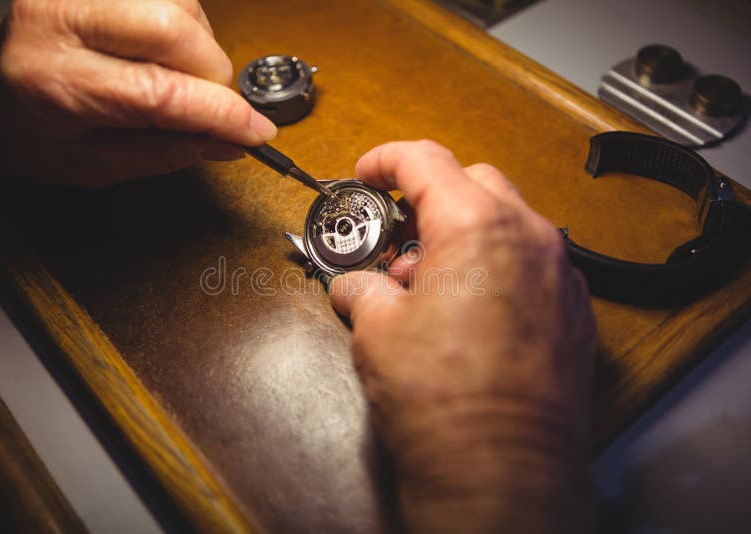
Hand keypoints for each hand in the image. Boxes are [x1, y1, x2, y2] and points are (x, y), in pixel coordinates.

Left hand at [0, 0, 275, 185]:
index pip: (161, 91)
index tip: (256, 134)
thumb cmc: (19, 128)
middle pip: (177, 29)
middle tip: (211, 110)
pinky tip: (163, 53)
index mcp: (51, 76)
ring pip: (182, 5)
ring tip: (175, 81)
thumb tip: (228, 143)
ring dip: (199, 50)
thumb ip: (163, 153)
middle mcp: (59, 15)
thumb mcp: (89, 164)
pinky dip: (185, 27)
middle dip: (213, 77)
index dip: (222, 114)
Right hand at [330, 140, 596, 532]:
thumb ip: (362, 291)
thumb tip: (355, 288)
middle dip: (429, 197)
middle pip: (474, 182)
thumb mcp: (378, 332)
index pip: (427, 160)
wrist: (503, 470)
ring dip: (463, 234)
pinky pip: (532, 263)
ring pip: (508, 222)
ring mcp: (560, 274)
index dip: (386, 160)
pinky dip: (496, 266)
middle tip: (395, 232)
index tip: (368, 173)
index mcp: (478, 227)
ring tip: (425, 282)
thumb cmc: (448, 402)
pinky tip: (467, 308)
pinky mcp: (573, 311)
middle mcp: (531, 238)